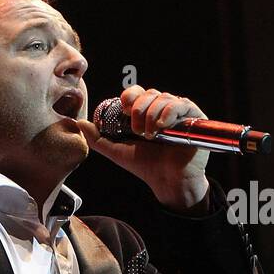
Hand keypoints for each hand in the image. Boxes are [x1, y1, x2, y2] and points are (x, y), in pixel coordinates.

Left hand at [79, 86, 209, 210]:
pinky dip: (169, 112)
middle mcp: (163, 108)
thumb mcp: (117, 151)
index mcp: (146, 112)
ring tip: (151, 135)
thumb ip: (97, 138)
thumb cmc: (146, 166)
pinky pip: (181, 103)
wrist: (167, 180)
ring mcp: (179, 112)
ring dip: (152, 114)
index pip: (135, 92)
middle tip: (137, 130)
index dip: (129, 98)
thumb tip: (79, 123)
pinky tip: (162, 127)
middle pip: (148, 93)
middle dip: (139, 109)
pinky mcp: (194, 118)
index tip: (125, 114)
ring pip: (163, 97)